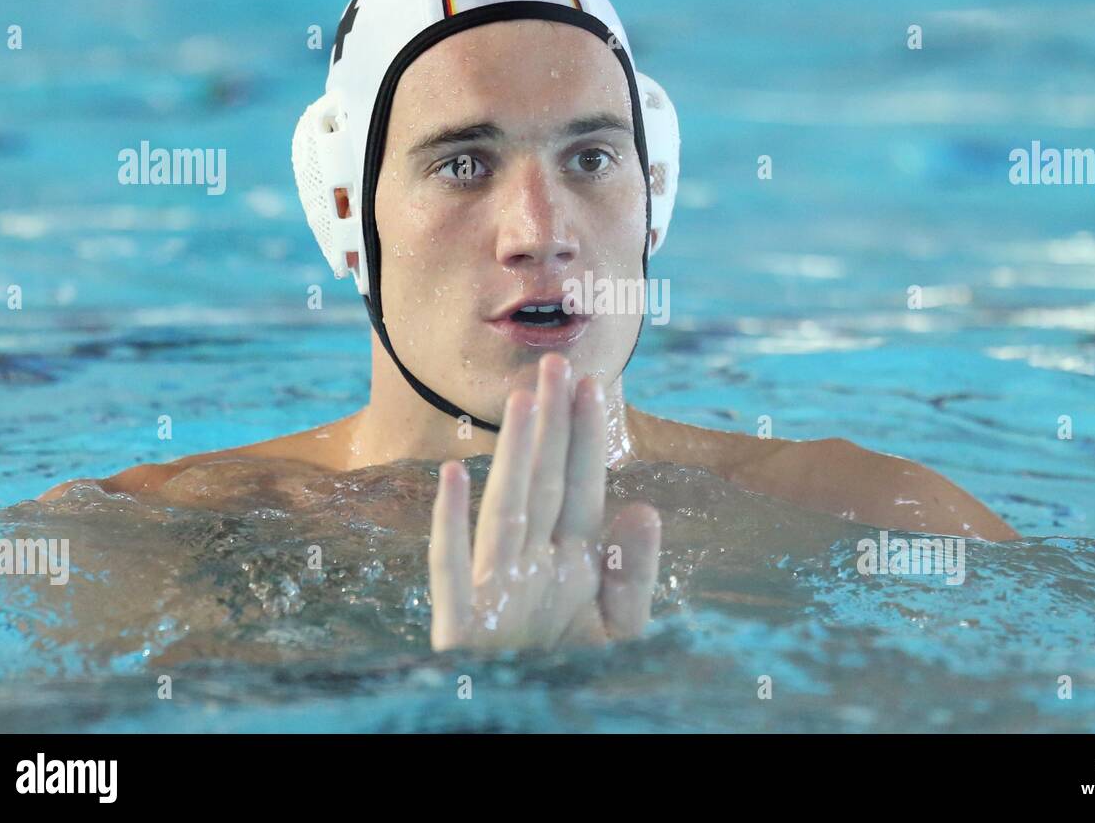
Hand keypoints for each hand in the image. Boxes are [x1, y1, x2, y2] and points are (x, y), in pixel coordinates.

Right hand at [428, 354, 660, 651]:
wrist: (536, 730)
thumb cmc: (573, 679)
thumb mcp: (619, 633)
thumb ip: (634, 574)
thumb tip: (645, 509)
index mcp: (570, 564)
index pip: (581, 488)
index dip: (585, 438)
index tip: (590, 384)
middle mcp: (531, 566)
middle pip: (543, 483)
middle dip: (551, 426)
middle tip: (554, 364)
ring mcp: (495, 591)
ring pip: (505, 509)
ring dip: (514, 455)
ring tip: (524, 400)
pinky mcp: (463, 626)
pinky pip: (453, 570)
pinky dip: (449, 526)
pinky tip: (452, 478)